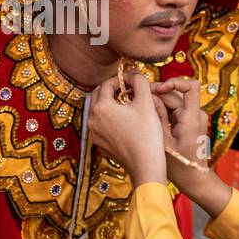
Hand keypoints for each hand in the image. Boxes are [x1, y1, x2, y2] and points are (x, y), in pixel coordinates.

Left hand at [87, 70, 167, 185]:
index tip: (134, 80)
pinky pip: (102, 125)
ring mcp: (94, 134)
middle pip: (99, 96)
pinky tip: (126, 121)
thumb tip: (134, 73)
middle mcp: (92, 119)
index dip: (121, 79)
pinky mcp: (100, 145)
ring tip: (128, 105)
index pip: (108, 84)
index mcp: (101, 107)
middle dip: (113, 90)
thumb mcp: (146, 102)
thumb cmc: (147, 133)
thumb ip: (139, 81)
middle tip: (129, 90)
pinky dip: (110, 119)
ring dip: (111, 104)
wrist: (146, 165)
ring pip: (99, 111)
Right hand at [152, 77, 232, 218]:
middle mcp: (195, 114)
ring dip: (157, 102)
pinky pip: (174, 110)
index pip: (191, 85)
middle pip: (176, 94)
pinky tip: (147, 118)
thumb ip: (157, 115)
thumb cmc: (180, 166)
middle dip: (156, 93)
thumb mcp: (163, 141)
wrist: (195, 180)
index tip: (157, 90)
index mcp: (191, 117)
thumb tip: (149, 95)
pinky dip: (161, 111)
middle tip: (135, 97)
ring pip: (173, 101)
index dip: (174, 82)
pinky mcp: (189, 123)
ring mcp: (193, 118)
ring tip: (138, 108)